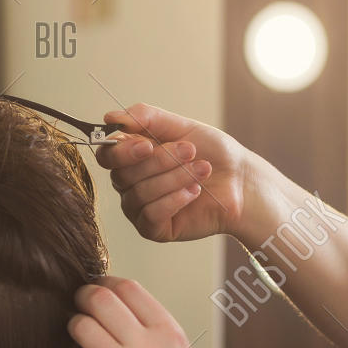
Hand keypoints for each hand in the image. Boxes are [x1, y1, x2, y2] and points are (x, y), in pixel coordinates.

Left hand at [61, 274, 236, 347]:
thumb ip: (157, 335)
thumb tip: (123, 315)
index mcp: (170, 333)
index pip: (128, 287)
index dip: (106, 282)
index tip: (98, 289)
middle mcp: (148, 347)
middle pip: (99, 298)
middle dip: (83, 298)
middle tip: (79, 308)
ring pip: (81, 326)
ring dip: (75, 329)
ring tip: (80, 342)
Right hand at [93, 103, 257, 243]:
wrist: (240, 181)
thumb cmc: (211, 152)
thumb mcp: (181, 126)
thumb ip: (145, 118)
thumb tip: (110, 118)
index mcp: (131, 157)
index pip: (107, 156)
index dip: (122, 152)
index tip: (147, 145)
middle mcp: (130, 184)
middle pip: (124, 175)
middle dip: (161, 161)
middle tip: (191, 151)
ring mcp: (139, 208)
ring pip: (140, 194)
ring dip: (174, 178)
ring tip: (202, 169)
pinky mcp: (153, 229)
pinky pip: (151, 215)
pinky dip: (174, 200)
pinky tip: (194, 192)